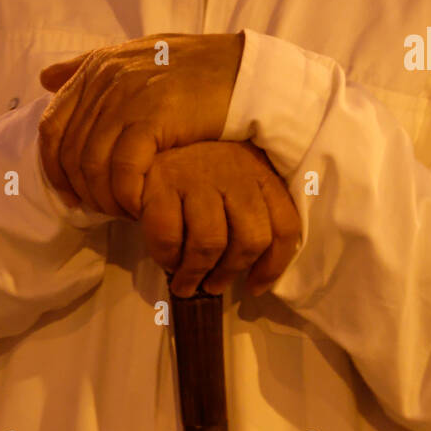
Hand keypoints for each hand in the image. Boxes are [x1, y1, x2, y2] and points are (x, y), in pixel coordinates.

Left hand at [38, 32, 243, 217]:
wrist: (244, 70)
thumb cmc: (195, 67)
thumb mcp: (138, 55)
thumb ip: (91, 67)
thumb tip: (45, 78)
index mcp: (96, 66)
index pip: (52, 126)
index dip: (54, 167)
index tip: (72, 193)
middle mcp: (105, 78)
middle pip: (69, 152)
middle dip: (81, 190)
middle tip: (103, 210)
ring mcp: (126, 96)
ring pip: (92, 166)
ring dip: (104, 199)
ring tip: (125, 211)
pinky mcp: (152, 116)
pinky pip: (122, 171)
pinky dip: (126, 196)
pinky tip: (141, 205)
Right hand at [140, 141, 300, 297]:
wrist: (145, 144)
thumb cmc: (195, 176)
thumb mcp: (232, 187)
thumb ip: (249, 219)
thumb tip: (257, 279)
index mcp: (260, 171)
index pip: (285, 226)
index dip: (273, 266)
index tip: (254, 286)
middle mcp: (236, 167)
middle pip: (251, 239)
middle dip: (231, 272)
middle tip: (213, 285)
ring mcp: (198, 173)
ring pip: (211, 242)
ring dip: (197, 273)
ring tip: (186, 283)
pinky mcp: (161, 179)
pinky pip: (169, 237)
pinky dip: (167, 257)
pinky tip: (167, 260)